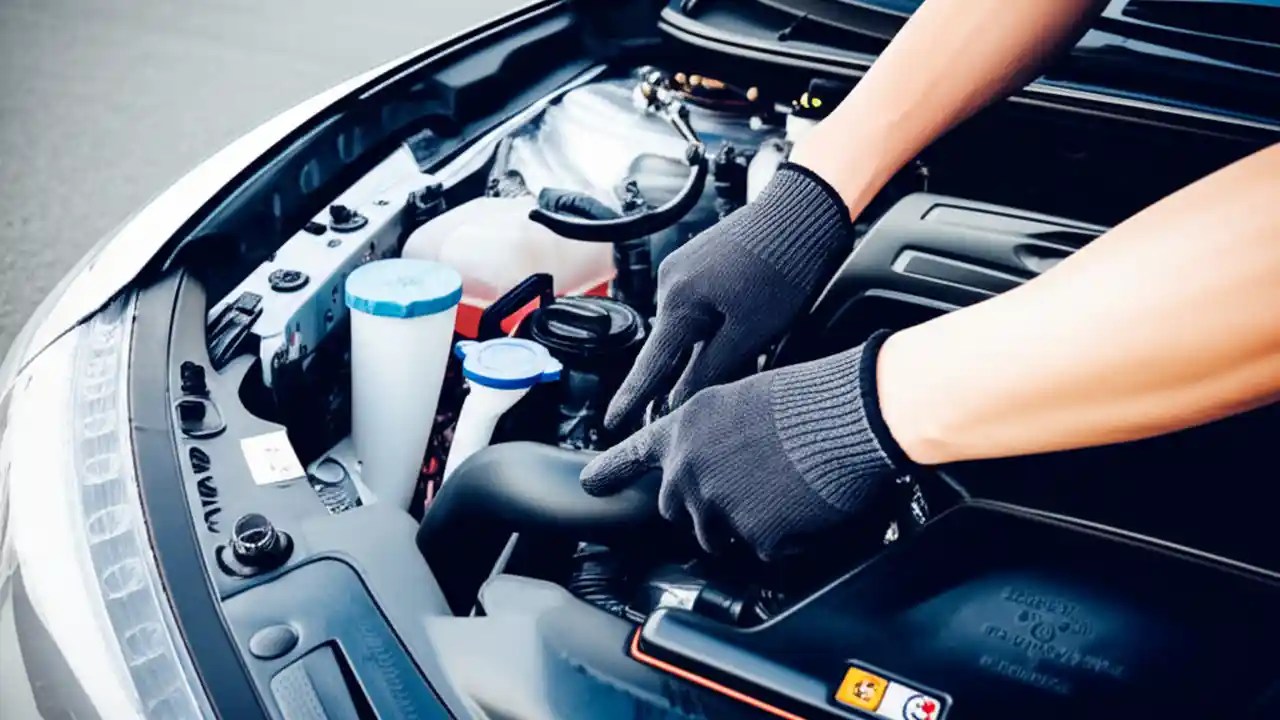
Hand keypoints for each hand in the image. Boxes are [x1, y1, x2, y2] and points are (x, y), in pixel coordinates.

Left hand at [583, 334, 907, 559]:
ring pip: (715, 534)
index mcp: (685, 427)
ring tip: (778, 489)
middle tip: (745, 484)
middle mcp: (689, 468)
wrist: (851, 414)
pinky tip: (801, 505)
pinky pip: (762, 549)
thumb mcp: (740, 399)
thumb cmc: (808, 397)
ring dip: (740, 522)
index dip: (610, 471)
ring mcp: (717, 505)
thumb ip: (709, 434)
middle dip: (702, 504)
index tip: (592, 485)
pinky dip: (783, 536)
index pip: (634, 454)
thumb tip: (708, 459)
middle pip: (675, 507)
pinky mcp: (752, 535)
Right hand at [604, 163, 854, 428]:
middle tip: (682, 410)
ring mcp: (683, 269)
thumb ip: (711, 370)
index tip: (612, 423)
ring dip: (703, 349)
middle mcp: (671, 283)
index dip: (633, 400)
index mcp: (679, 302)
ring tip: (739, 357)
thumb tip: (680, 402)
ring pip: (687, 327)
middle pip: (669, 347)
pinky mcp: (699, 262)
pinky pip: (697, 306)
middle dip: (676, 378)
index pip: (650, 366)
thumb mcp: (751, 332)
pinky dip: (711, 326)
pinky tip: (739, 329)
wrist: (803, 211)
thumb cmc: (784, 267)